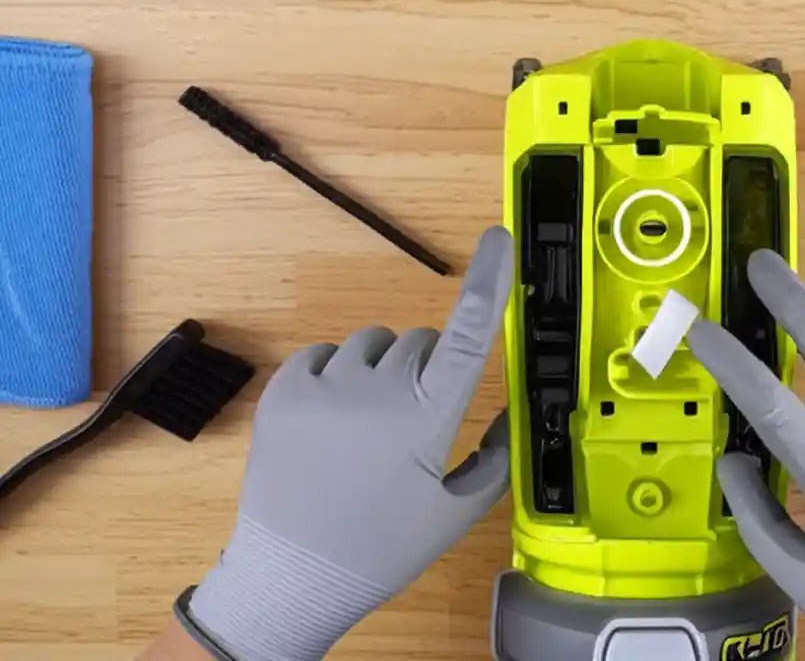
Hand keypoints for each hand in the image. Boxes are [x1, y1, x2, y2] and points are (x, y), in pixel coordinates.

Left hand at [185, 226, 513, 660]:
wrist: (293, 574)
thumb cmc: (384, 547)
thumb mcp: (455, 511)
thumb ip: (496, 456)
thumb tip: (513, 412)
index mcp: (428, 415)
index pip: (468, 332)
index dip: (488, 280)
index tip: (497, 238)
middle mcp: (377, 387)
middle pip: (420, 341)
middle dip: (425, 369)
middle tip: (412, 426)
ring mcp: (324, 384)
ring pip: (372, 345)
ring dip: (380, 370)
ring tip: (366, 429)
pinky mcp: (283, 389)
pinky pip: (324, 355)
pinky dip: (336, 376)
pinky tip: (333, 424)